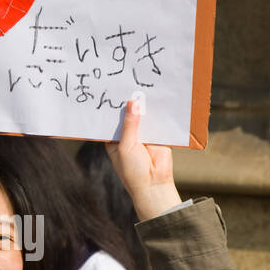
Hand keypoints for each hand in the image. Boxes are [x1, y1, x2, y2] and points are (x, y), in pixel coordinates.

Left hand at [105, 99, 180, 220]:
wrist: (154, 185)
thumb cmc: (132, 171)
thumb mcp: (126, 146)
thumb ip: (130, 125)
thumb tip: (132, 103)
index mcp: (114, 140)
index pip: (112, 120)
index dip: (112, 108)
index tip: (111, 91)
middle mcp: (128, 136)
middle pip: (128, 116)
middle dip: (129, 104)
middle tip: (127, 84)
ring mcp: (143, 135)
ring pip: (143, 117)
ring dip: (144, 107)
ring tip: (142, 88)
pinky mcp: (158, 136)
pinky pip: (158, 122)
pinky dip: (158, 114)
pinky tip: (158, 100)